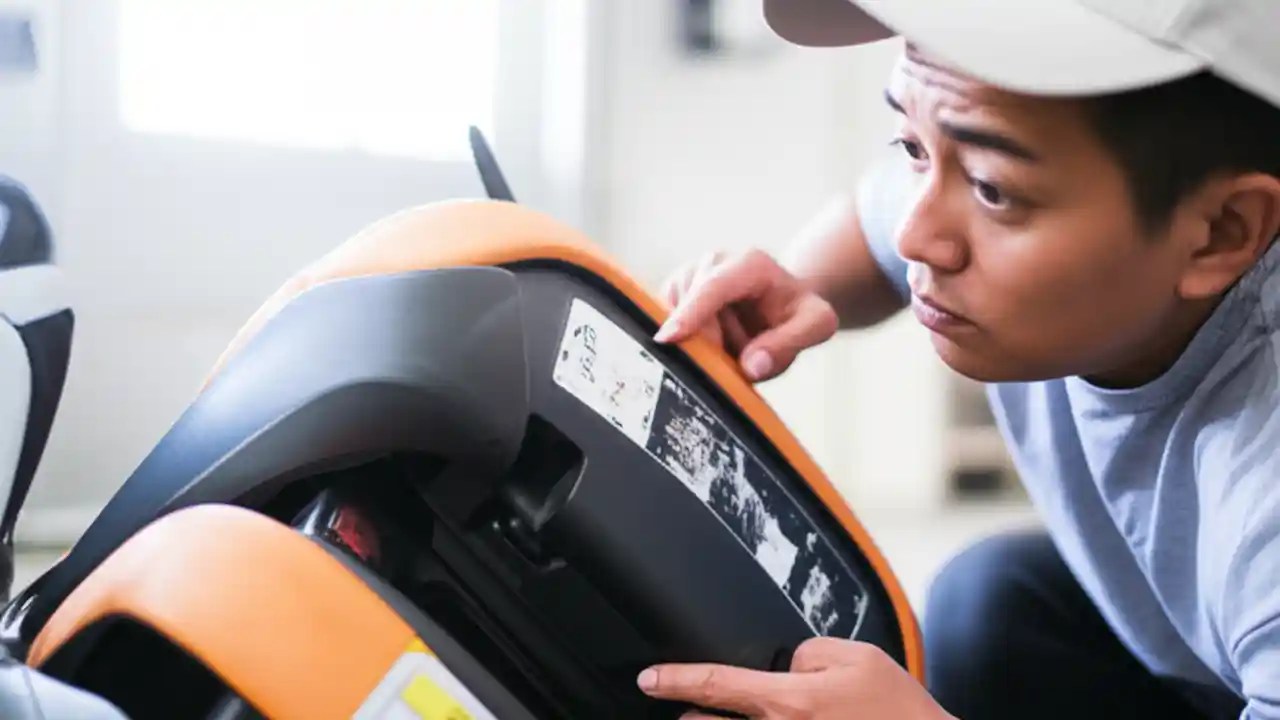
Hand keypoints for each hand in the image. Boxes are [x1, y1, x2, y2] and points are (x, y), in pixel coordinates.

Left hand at [636, 638, 953, 718]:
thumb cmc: (901, 713)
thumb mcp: (857, 658)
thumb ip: (808, 652)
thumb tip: (782, 666)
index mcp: (791, 703)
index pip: (715, 685)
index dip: (674, 678)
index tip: (648, 677)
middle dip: (692, 716)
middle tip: (686, 706)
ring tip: (714, 718)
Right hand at [656, 249, 838, 381]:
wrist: (782, 304)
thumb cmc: (796, 313)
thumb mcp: (814, 326)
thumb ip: (788, 344)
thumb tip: (752, 365)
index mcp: (751, 263)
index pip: (714, 287)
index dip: (690, 312)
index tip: (670, 338)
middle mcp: (716, 261)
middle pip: (690, 304)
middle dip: (702, 340)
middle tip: (729, 361)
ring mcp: (692, 273)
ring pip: (674, 313)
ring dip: (697, 341)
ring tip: (729, 345)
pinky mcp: (677, 290)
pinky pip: (667, 320)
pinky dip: (685, 339)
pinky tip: (712, 341)